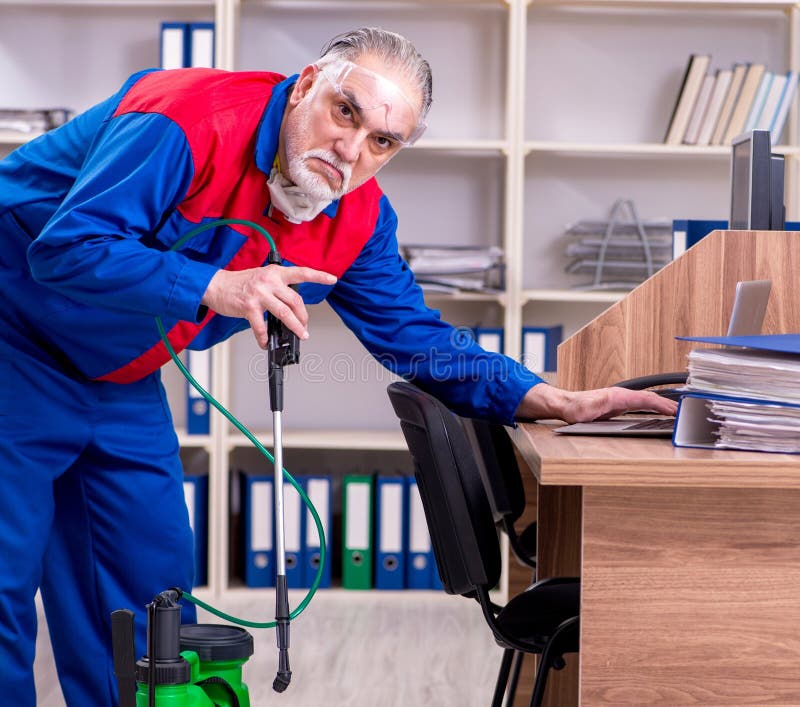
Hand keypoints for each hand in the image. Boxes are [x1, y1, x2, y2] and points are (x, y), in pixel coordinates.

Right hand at [201, 265, 336, 347]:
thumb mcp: (262, 277)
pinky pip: (261, 327)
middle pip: (296, 301)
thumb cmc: (240, 283)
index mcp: (275, 272)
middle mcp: (269, 281)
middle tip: (305, 327)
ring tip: (300, 335)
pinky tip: (265, 342)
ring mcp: (259, 294)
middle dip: (304, 317)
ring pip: (285, 314)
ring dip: (295, 327)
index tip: (332, 279)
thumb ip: (278, 286)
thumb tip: (292, 307)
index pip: (301, 272)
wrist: (215, 285)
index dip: (319, 276)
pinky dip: (264, 338)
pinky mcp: (248, 306)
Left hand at [516, 382, 677, 423]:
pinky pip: (643, 405)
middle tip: (686, 412)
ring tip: (679, 413)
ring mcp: (622, 400)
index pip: (646, 399)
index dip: (663, 405)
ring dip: (664, 406)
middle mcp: (622, 395)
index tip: (677, 411)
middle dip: (669, 404)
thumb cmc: (575, 408)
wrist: (566, 405)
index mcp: (618, 396)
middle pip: (651, 399)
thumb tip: (611, 401)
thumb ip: (598, 405)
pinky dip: (655, 408)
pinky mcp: (621, 405)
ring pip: (648, 401)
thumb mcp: (585, 409)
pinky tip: (661, 414)